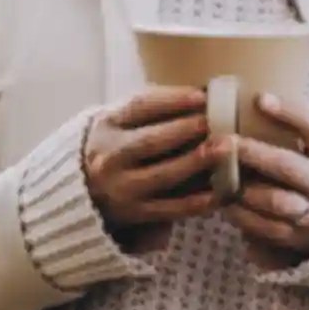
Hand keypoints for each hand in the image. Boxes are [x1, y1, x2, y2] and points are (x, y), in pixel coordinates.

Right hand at [84, 86, 226, 253]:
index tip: (201, 96)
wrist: (84, 188)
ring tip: (224, 148)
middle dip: (184, 130)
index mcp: (107, 126)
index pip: (139, 107)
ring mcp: (122, 188)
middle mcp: (110, 157)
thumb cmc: (118, 144)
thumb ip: (151, 108)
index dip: (171, 100)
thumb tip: (201, 95)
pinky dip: (197, 201)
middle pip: (150, 142)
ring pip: (163, 175)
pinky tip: (220, 191)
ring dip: (196, 161)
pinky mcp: (136, 214)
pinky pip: (171, 209)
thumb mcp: (120, 120)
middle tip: (214, 122)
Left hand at [222, 93, 308, 268]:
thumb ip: (297, 125)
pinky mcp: (298, 238)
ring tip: (217, 172)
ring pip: (273, 201)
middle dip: (252, 152)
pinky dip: (240, 213)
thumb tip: (255, 97)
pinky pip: (264, 227)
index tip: (260, 98)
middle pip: (288, 166)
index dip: (289, 112)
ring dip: (241, 186)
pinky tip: (224, 198)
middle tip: (223, 140)